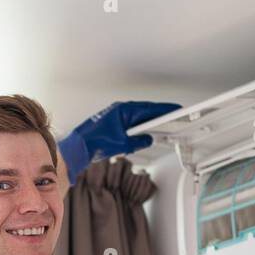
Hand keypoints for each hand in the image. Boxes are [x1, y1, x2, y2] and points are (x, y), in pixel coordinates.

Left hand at [57, 100, 181, 184]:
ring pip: (137, 116)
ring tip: (159, 124)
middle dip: (158, 114)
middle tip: (171, 116)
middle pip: (145, 110)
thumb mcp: (123, 144)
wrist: (79, 146)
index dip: (164, 110)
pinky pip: (130, 121)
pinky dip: (138, 124)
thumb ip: (138, 142)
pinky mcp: (111, 122)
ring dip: (148, 119)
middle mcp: (120, 109)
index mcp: (125, 110)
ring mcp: (115, 115)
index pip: (150, 109)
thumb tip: (147, 140)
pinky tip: (141, 130)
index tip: (175, 109)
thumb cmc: (95, 141)